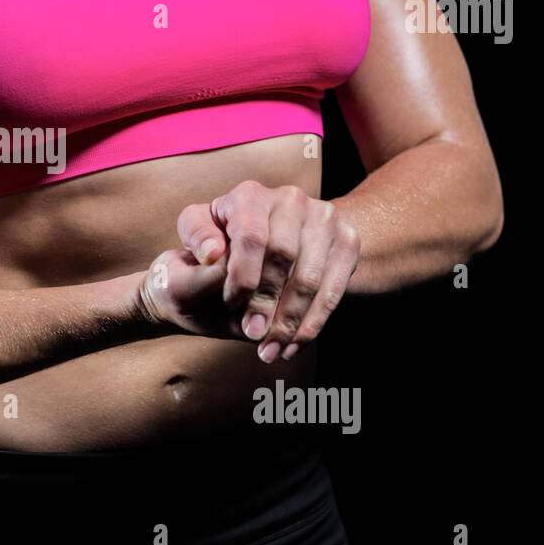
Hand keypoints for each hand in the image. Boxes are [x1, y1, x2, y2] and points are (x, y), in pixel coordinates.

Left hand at [138, 181, 359, 360]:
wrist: (270, 237)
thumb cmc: (221, 241)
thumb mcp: (197, 234)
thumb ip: (197, 238)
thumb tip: (212, 254)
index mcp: (250, 194)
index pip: (252, 234)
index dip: (242, 273)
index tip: (231, 303)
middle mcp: (291, 199)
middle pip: (284, 256)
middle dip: (266, 301)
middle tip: (252, 334)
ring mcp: (324, 218)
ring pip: (311, 278)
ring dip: (289, 321)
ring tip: (269, 349)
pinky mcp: (346, 242)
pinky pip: (333, 290)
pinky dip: (312, 324)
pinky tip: (292, 345)